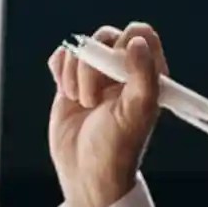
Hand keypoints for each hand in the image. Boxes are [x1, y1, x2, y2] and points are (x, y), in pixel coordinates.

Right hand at [46, 22, 168, 206]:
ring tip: (82, 103)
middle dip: (93, 65)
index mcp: (148, 73)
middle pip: (106, 37)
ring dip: (75, 74)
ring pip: (81, 47)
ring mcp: (96, 74)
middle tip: (93, 98)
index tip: (116, 70)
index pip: (140, 34)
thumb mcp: (137, 111)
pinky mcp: (71, 81)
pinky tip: (66, 93)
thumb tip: (137, 41)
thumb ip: (143, 74)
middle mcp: (123, 69)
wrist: (86, 172)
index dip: (125, 44)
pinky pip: (62, 57)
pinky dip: (59, 71)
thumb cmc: (118, 146)